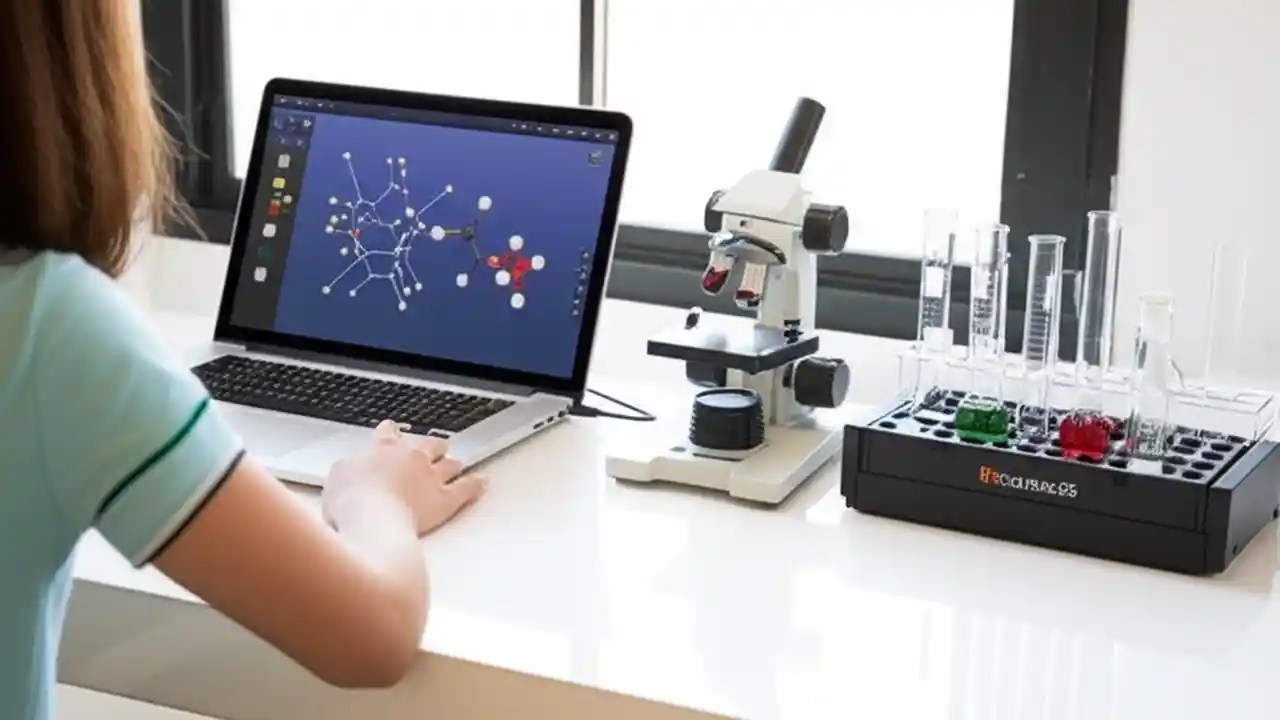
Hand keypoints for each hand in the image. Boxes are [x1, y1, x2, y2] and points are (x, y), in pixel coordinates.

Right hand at [322, 420, 486, 534]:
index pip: (389, 433)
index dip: (391, 431)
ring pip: (449, 463)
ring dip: (453, 463)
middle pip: (428, 444)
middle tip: (435, 447)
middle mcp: (411, 457)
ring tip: (458, 463)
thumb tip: (349, 468)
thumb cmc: (351, 500)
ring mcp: (432, 476)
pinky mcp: (446, 498)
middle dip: (432, 446)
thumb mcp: (336, 477)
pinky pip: (467, 488)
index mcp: (383, 448)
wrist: (373, 516)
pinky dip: (476, 484)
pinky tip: (482, 482)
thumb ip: (347, 468)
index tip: (392, 429)